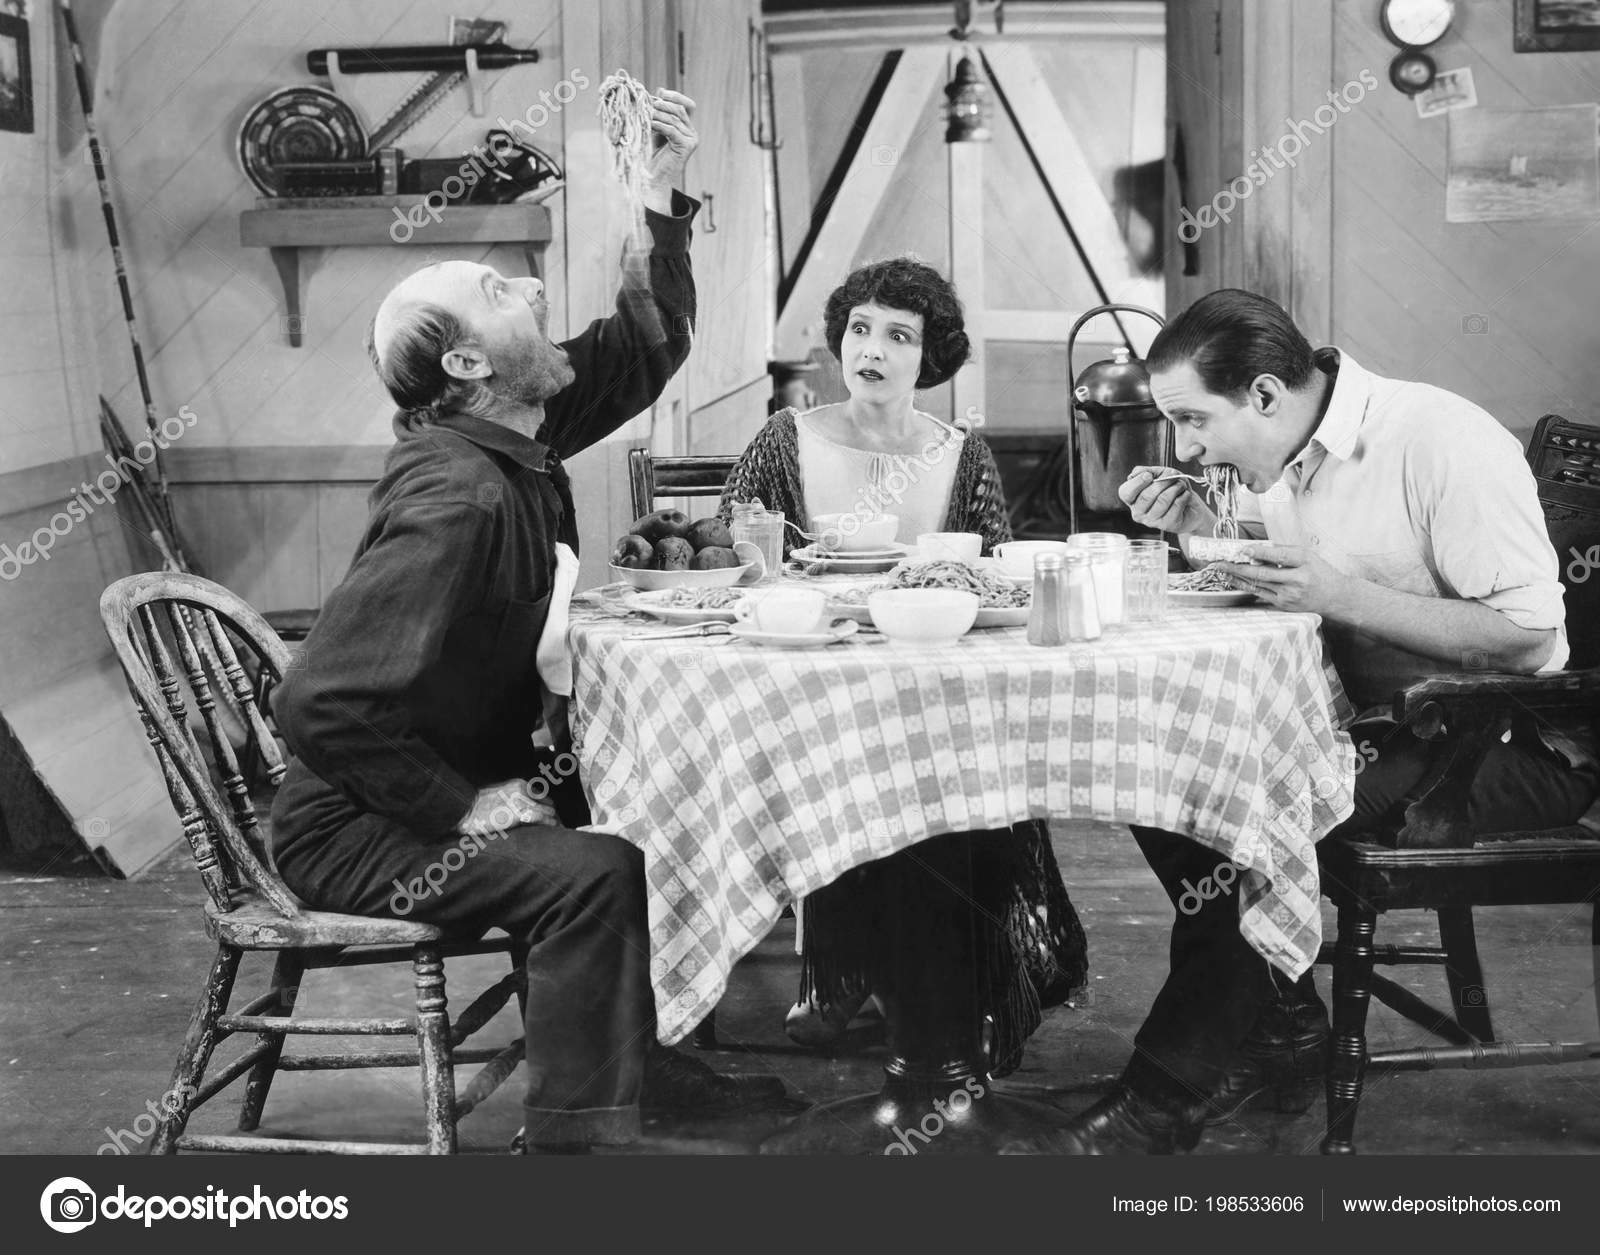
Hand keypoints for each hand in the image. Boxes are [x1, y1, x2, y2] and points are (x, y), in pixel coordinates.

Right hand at [457, 780, 558, 836]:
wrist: (466, 810)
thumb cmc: (477, 807)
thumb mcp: (498, 795)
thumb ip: (512, 799)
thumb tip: (520, 811)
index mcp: (519, 784)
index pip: (541, 795)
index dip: (547, 807)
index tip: (550, 817)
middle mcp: (524, 789)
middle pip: (549, 802)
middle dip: (553, 815)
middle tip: (557, 826)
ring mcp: (523, 800)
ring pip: (550, 810)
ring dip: (555, 821)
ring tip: (559, 831)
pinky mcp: (521, 813)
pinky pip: (544, 818)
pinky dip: (552, 825)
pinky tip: (555, 831)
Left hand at [640, 88, 698, 206]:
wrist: (653, 179)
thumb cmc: (652, 156)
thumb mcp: (655, 130)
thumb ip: (659, 113)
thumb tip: (659, 90)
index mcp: (686, 128)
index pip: (687, 105)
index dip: (675, 96)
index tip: (660, 93)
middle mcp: (692, 133)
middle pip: (680, 109)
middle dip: (663, 104)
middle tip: (647, 104)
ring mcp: (691, 140)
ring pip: (674, 118)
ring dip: (657, 114)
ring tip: (644, 114)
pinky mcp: (687, 146)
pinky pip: (672, 129)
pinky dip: (659, 125)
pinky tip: (649, 125)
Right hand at [1118, 466, 1215, 534]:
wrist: (1190, 506)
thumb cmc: (1171, 488)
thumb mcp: (1159, 474)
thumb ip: (1147, 471)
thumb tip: (1140, 473)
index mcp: (1132, 499)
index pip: (1126, 492)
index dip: (1137, 482)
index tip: (1149, 475)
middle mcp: (1138, 512)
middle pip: (1146, 496)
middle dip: (1163, 481)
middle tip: (1174, 475)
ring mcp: (1151, 521)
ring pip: (1162, 500)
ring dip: (1175, 488)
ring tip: (1181, 484)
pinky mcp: (1167, 525)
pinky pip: (1176, 506)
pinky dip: (1183, 496)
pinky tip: (1185, 494)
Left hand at [1218, 543, 1352, 615]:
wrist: (1336, 597)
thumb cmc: (1321, 572)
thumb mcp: (1308, 555)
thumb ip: (1284, 551)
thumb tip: (1257, 547)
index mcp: (1305, 562)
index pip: (1278, 556)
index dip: (1258, 552)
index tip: (1242, 549)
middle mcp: (1297, 580)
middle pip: (1263, 573)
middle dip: (1238, 567)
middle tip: (1220, 562)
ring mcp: (1289, 595)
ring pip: (1257, 584)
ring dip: (1236, 577)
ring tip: (1221, 569)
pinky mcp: (1283, 605)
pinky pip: (1260, 594)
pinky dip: (1245, 585)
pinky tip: (1234, 580)